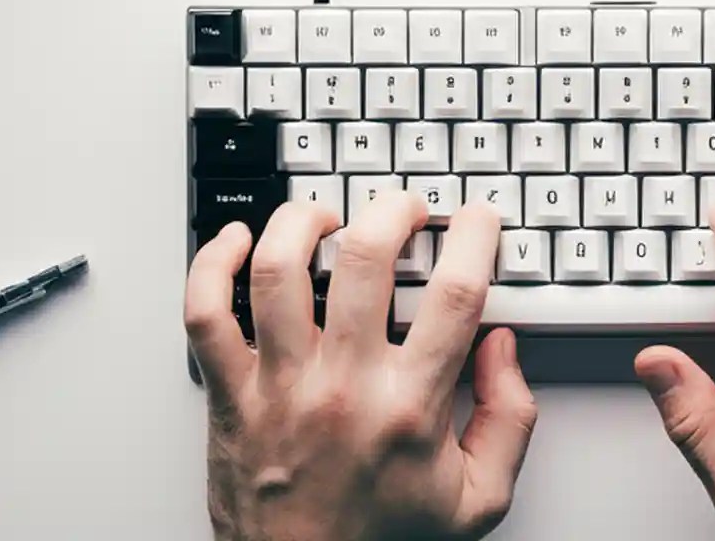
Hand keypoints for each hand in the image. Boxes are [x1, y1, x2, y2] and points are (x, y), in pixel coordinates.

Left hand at [184, 196, 535, 540]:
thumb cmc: (384, 540)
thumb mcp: (479, 498)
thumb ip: (509, 419)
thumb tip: (502, 349)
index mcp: (410, 405)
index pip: (456, 293)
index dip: (475, 237)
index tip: (478, 220)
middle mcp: (343, 385)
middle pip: (365, 258)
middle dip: (394, 209)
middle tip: (406, 208)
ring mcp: (280, 385)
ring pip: (278, 269)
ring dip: (304, 221)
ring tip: (326, 216)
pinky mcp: (230, 395)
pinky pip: (204, 313)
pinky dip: (211, 264)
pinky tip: (237, 242)